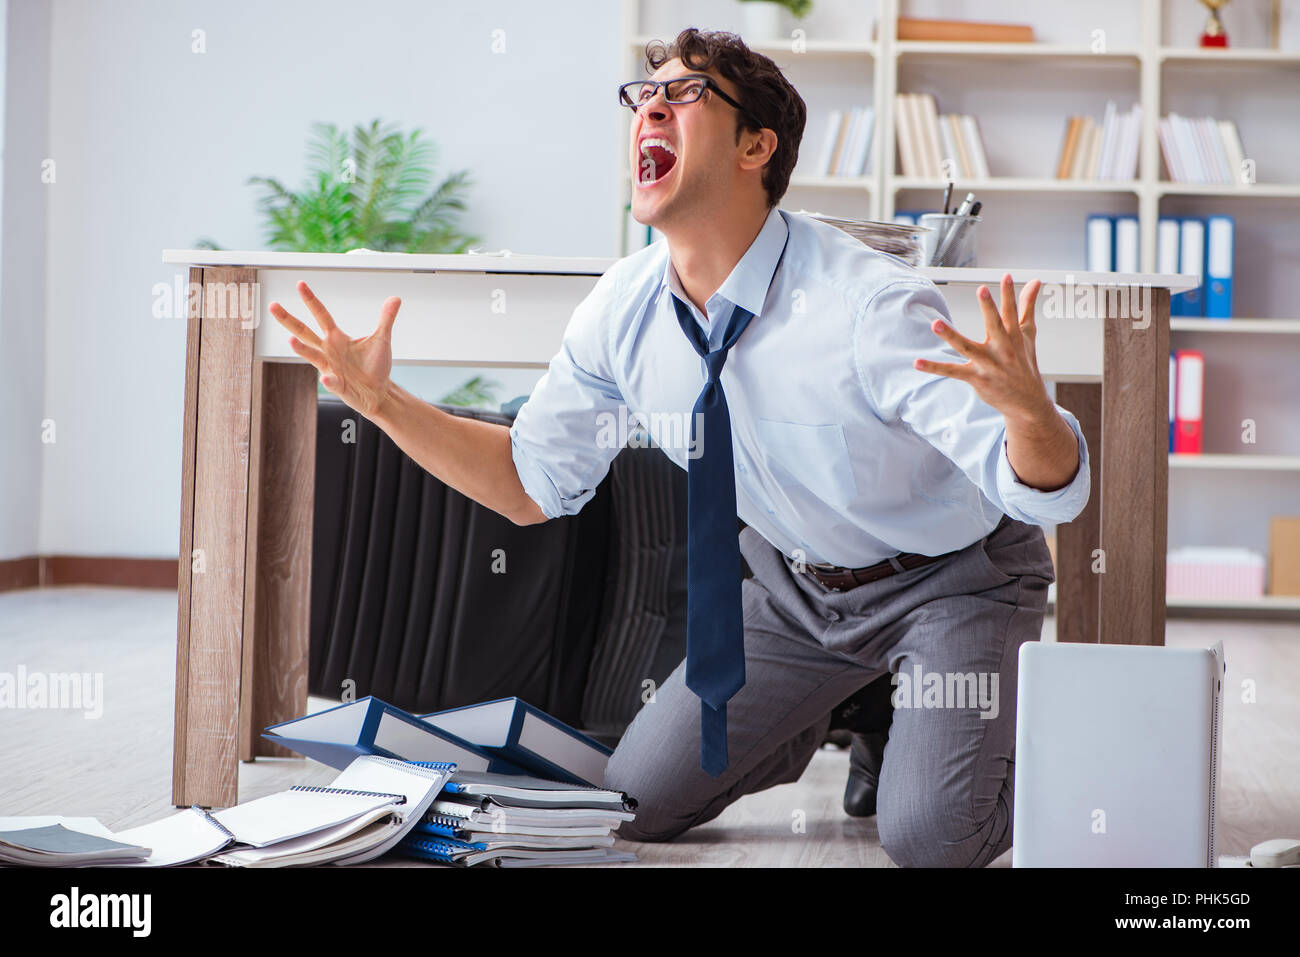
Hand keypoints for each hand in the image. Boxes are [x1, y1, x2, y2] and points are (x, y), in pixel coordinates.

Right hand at [268, 281, 400, 418]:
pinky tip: (327, 377)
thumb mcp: (382, 339)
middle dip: (288, 320)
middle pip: (304, 332)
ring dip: (302, 349)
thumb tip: (395, 298)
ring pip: (312, 356)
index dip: (311, 300)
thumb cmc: (375, 366)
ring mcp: (330, 368)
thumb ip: (386, 319)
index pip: (321, 315)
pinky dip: (329, 380)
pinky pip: (332, 382)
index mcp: (336, 338)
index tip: (300, 283)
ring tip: (291, 340)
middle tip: (272, 305)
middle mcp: (328, 351)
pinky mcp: (338, 386)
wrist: (379, 392)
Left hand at [914, 273, 1052, 423]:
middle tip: (982, 290)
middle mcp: (1002, 349)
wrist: (1027, 401)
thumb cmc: (1024, 364)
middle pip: (995, 326)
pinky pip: (952, 371)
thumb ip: (1027, 306)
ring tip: (936, 324)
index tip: (1005, 277)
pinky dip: (935, 367)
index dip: (1009, 294)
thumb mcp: (1028, 334)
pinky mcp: (976, 378)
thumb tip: (1034, 282)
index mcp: (1014, 337)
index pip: (1011, 312)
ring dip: (951, 336)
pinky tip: (918, 362)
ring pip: (968, 348)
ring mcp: (988, 364)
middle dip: (989, 308)